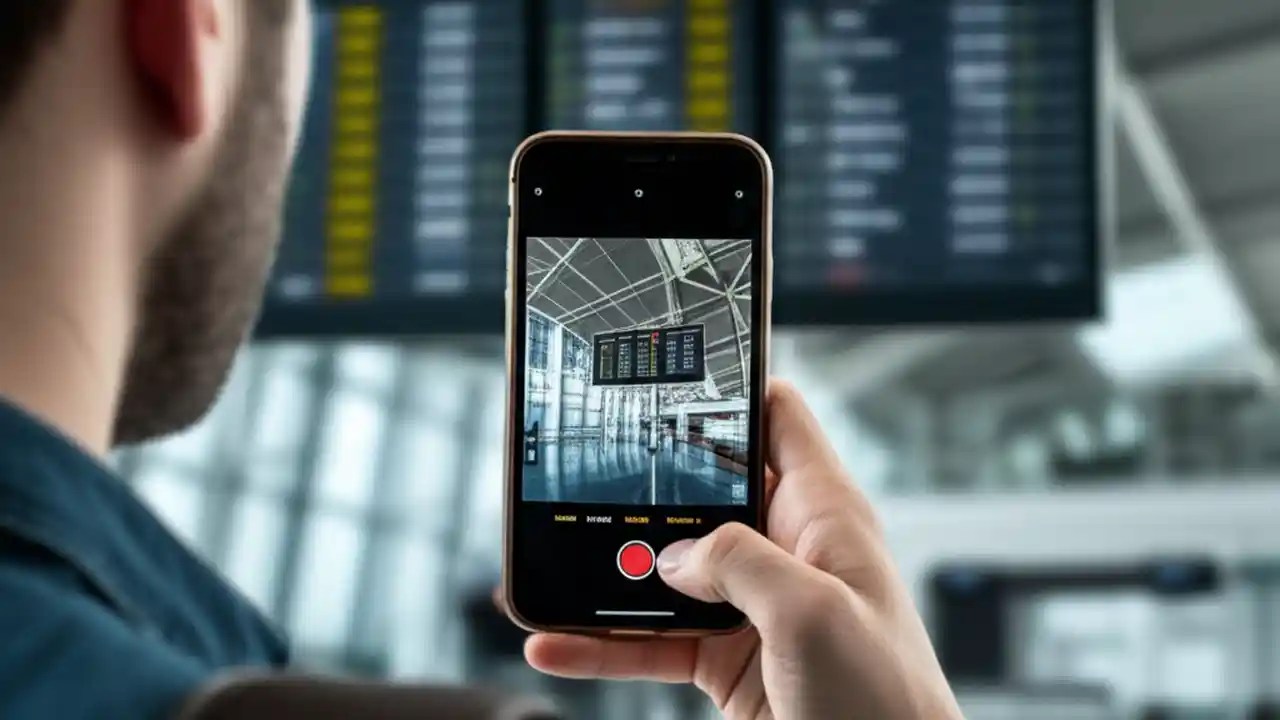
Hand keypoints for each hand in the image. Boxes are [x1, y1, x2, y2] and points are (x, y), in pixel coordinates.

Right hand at [524, 380, 963, 719]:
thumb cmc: (886, 706)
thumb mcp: (813, 613)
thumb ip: (740, 563)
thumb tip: (675, 552)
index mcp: (822, 516)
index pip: (776, 420)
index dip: (726, 391)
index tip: (666, 380)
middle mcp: (786, 552)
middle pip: (702, 492)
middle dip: (643, 485)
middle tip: (580, 475)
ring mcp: (753, 607)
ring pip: (666, 571)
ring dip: (609, 571)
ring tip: (546, 565)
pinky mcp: (728, 660)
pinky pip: (653, 638)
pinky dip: (604, 642)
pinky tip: (559, 642)